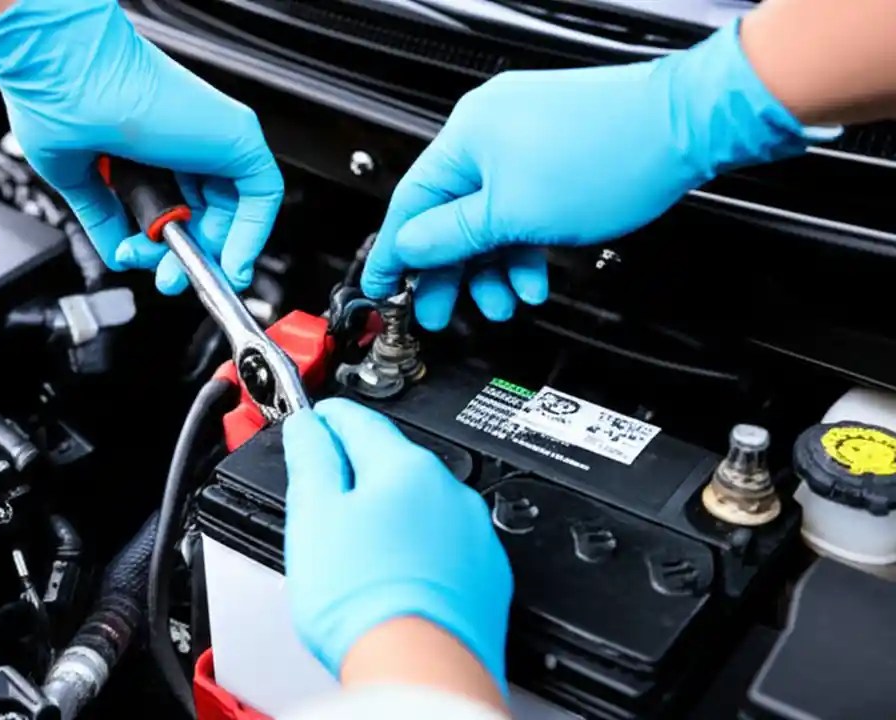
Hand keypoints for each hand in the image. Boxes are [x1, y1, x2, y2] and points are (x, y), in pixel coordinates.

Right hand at [0, 0, 282, 293]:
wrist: (58, 69)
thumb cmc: (55, 98)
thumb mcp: (79, 175)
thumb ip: (103, 214)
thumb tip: (114, 251)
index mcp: (153, 143)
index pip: (180, 206)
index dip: (168, 245)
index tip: (151, 267)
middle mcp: (188, 138)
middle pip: (209, 215)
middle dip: (185, 256)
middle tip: (162, 276)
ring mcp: (213, 136)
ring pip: (236, 212)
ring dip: (209, 255)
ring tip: (171, 270)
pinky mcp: (236, 135)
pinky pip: (263, 196)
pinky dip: (251, 237)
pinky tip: (227, 264)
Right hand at [281, 399, 512, 693]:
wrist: (421, 670)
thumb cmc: (366, 600)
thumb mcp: (313, 515)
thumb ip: (310, 459)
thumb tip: (308, 426)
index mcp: (405, 466)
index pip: (358, 420)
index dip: (326, 418)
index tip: (313, 421)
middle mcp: (449, 492)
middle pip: (390, 464)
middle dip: (356, 474)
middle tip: (321, 503)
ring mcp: (473, 535)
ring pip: (419, 508)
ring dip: (388, 517)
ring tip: (355, 554)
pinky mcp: (485, 576)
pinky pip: (443, 548)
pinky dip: (416, 553)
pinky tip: (391, 578)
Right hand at [362, 22, 831, 329]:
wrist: (689, 128)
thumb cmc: (611, 156)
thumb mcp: (512, 214)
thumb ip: (451, 237)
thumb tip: (409, 249)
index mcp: (466, 136)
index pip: (409, 204)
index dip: (395, 255)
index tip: (384, 288)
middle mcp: (489, 131)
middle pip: (449, 215)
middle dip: (450, 272)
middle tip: (442, 312)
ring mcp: (524, 140)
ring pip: (488, 217)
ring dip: (492, 267)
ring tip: (502, 302)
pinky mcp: (555, 153)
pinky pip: (520, 207)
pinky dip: (522, 245)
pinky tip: (532, 275)